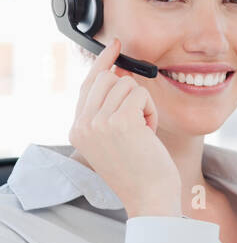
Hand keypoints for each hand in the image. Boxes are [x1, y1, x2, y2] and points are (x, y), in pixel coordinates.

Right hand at [68, 39, 181, 218]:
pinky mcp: (119, 121)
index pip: (87, 86)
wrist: (149, 196)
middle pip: (108, 80)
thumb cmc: (141, 171)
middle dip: (131, 94)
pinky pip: (140, 94)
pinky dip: (151, 111)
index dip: (102, 63)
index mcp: (78, 130)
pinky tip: (149, 132)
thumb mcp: (116, 139)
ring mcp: (98, 122)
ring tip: (143, 132)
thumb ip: (109, 110)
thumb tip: (119, 73)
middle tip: (141, 122)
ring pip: (126, 85)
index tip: (115, 46)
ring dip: (143, 105)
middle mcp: (82, 125)